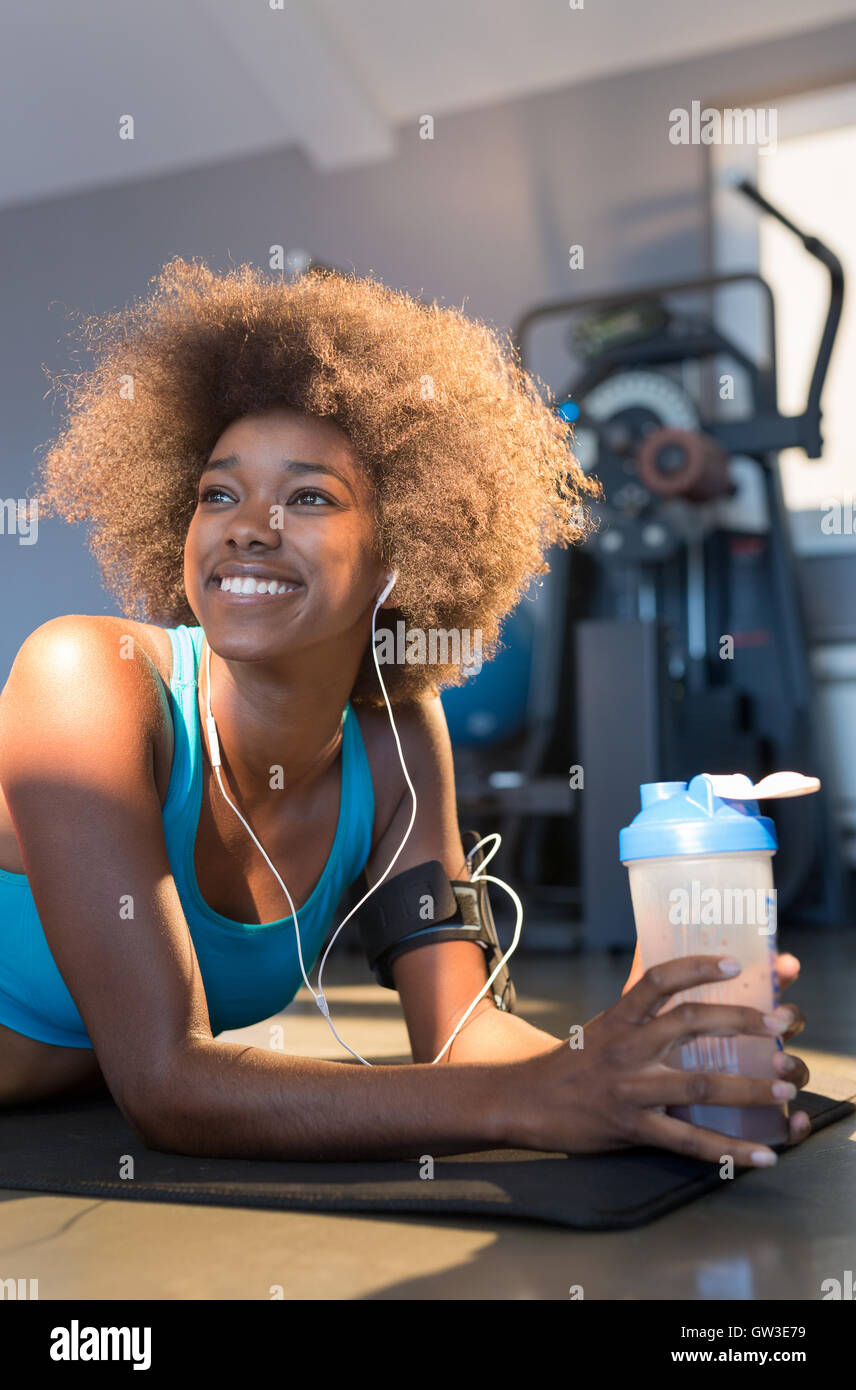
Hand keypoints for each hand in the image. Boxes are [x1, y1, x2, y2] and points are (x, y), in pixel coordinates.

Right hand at [503, 955, 809, 1166]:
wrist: (525, 1100)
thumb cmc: (572, 1060)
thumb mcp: (602, 1022)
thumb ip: (637, 998)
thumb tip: (660, 955)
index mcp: (620, 1017)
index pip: (658, 979)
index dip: (697, 966)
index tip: (737, 963)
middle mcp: (627, 1047)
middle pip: (689, 1023)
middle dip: (741, 1020)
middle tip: (782, 1022)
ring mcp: (630, 1089)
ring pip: (698, 1084)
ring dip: (748, 1086)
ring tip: (785, 1085)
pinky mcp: (632, 1127)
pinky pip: (688, 1141)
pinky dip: (729, 1150)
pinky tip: (762, 1154)